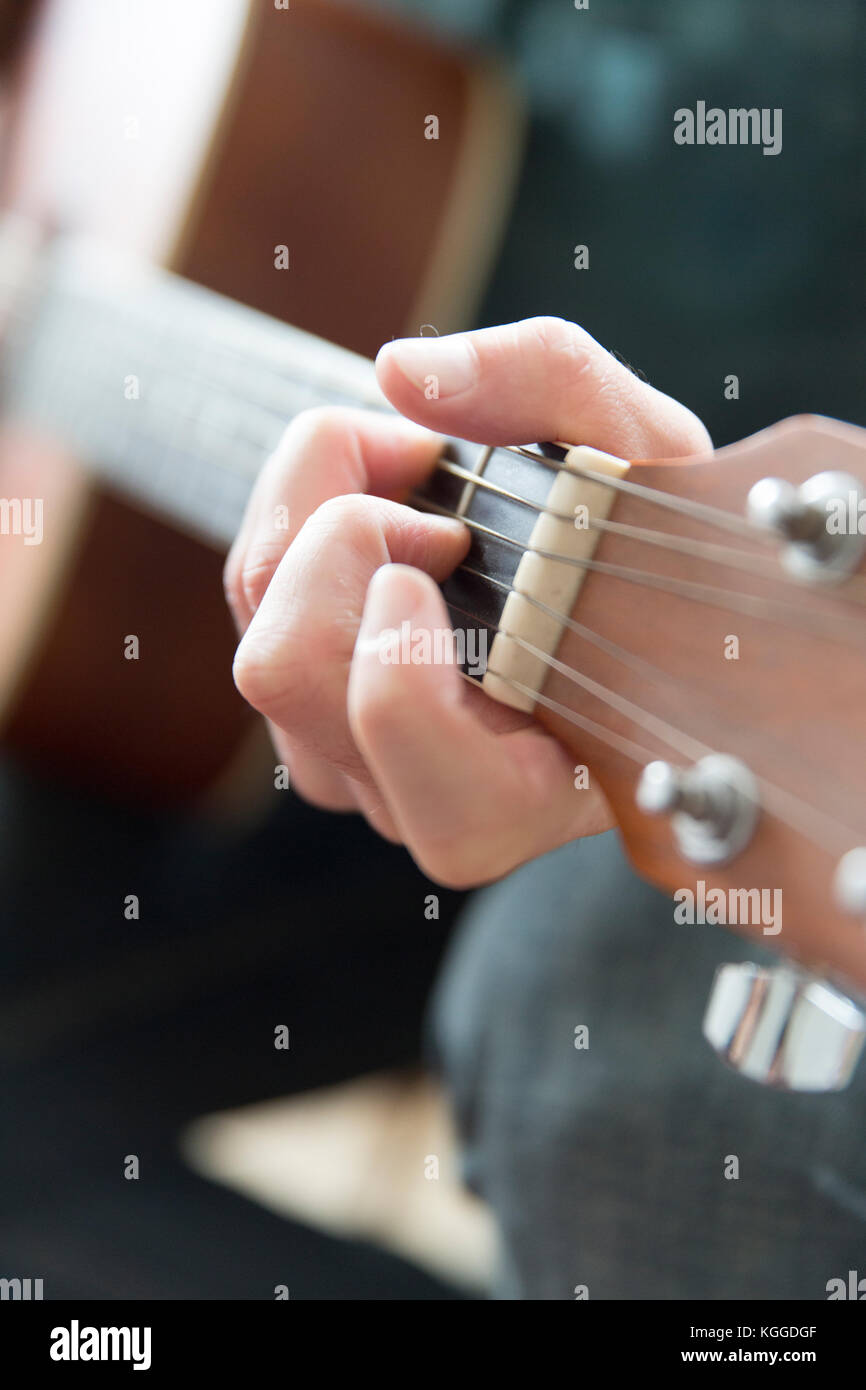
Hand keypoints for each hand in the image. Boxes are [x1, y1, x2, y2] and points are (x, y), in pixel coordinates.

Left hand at [225, 317, 709, 886]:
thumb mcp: (647, 448)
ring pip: (257, 644)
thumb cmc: (656, 556)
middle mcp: (419, 802)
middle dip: (341, 529)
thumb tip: (401, 374)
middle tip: (437, 488)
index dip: (394, 646)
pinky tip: (391, 512)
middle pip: (285, 666)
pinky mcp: (313, 730)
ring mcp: (354, 773)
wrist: (634, 620)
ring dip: (318, 519)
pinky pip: (255, 619)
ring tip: (420, 487)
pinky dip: (301, 530)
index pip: (395, 742)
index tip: (448, 545)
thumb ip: (550, 383)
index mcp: (518, 792)